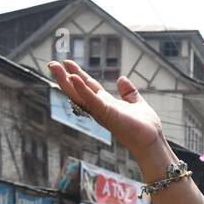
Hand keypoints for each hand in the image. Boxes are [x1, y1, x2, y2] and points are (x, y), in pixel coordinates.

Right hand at [48, 60, 163, 157]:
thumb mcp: (136, 103)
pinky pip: (92, 100)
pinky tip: (74, 78)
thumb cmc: (145, 127)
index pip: (88, 86)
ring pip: (78, 94)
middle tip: (51, 63)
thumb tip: (122, 79)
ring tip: (54, 66)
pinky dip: (82, 90)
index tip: (67, 63)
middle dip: (64, 77)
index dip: (77, 74)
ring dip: (65, 80)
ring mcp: (101, 111)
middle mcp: (99, 108)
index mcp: (105, 104)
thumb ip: (129, 92)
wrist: (152, 140)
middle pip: (77, 90)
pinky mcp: (107, 113)